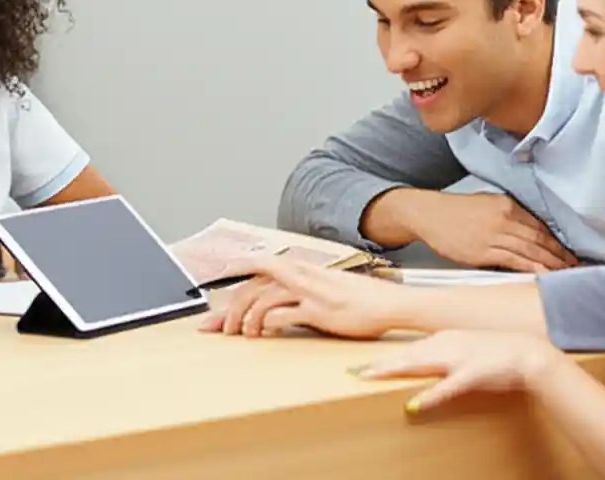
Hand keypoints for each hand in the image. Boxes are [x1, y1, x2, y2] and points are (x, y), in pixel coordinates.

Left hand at [198, 256, 407, 339]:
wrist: (390, 304)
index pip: (259, 267)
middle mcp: (302, 276)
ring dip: (246, 318)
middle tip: (218, 328)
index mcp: (302, 268)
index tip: (214, 281)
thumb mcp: (325, 286)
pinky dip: (266, 324)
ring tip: (243, 335)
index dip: (233, 274)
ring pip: (262, 298)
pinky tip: (263, 333)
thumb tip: (275, 304)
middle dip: (230, 307)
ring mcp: (309, 292)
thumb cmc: (360, 299)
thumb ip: (300, 289)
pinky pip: (282, 315)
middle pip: (253, 285)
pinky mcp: (318, 311)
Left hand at [350, 330, 562, 413]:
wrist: (528, 354)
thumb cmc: (498, 352)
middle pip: (405, 354)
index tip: (363, 363)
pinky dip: (429, 395)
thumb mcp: (466, 348)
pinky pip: (446, 387)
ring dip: (392, 370)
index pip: (408, 348)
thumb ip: (445, 354)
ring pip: (418, 363)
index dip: (384, 356)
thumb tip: (425, 363)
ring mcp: (458, 359)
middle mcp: (446, 344)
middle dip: (379, 363)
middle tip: (353, 370)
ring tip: (369, 376)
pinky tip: (413, 404)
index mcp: (445, 338)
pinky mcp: (471, 375)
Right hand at [389, 192, 578, 272]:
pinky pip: (514, 261)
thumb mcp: (486, 203)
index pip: (540, 226)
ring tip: (565, 275)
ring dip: (551, 264)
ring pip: (531, 251)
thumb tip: (529, 233)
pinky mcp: (483, 251)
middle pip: (540, 240)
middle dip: (560, 255)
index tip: (569, 253)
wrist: (428, 214)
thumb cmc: (455, 211)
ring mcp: (494, 236)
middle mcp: (504, 219)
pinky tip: (544, 275)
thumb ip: (508, 215)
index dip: (557, 242)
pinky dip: (533, 269)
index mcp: (507, 205)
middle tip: (576, 267)